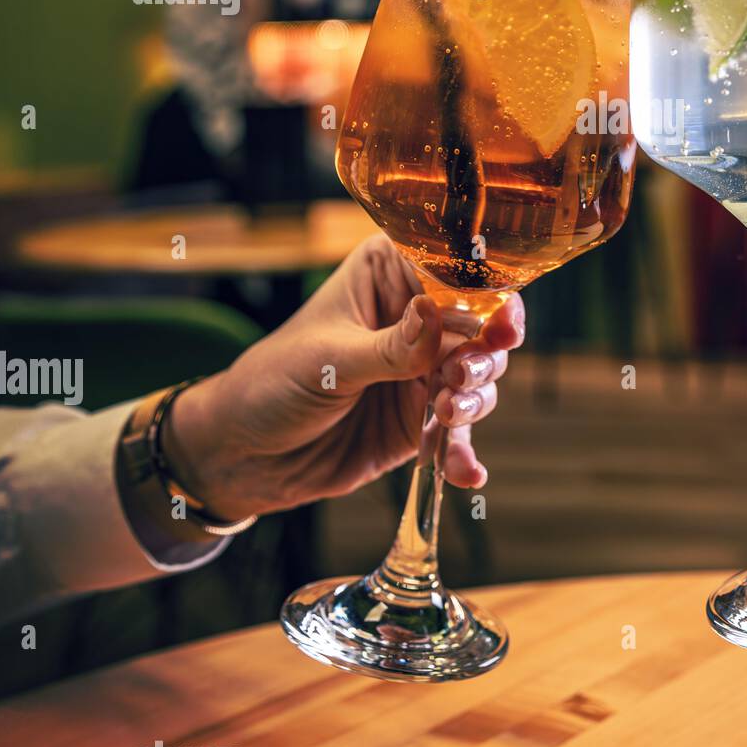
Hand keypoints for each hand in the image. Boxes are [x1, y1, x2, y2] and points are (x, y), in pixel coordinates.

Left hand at [161, 235, 524, 522]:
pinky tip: (468, 475)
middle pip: (481, 326)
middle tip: (464, 375)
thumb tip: (439, 313)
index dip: (486, 293)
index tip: (502, 322)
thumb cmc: (272, 384)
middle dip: (485, 353)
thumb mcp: (329, 360)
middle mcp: (417, 319)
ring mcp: (424, 370)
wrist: (244, 456)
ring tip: (447, 414)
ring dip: (475, 399)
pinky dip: (465, 453)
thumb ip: (391, 346)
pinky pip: (460, 433)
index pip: (451, 270)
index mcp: (389, 276)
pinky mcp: (423, 419)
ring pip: (480, 376)